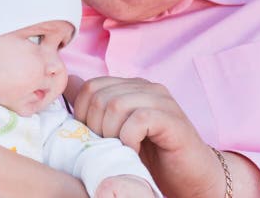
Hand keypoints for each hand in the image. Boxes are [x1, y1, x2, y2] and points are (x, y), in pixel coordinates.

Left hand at [64, 75, 222, 197]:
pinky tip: (133, 151)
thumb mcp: (116, 130)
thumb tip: (69, 83)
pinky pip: (138, 120)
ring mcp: (161, 100)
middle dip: (95, 127)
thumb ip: (95, 108)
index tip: (93, 137)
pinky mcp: (172, 119)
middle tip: (107, 147)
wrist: (191, 177)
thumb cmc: (151, 155)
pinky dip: (129, 139)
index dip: (82, 114)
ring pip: (116, 106)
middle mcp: (145, 87)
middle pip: (100, 96)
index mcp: (130, 86)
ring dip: (111, 134)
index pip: (90, 86)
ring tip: (120, 149)